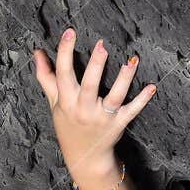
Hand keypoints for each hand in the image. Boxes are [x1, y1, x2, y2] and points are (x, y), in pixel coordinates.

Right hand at [31, 28, 156, 183]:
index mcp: (66, 101)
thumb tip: (38, 53)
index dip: (64, 53)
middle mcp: (83, 109)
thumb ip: (47, 78)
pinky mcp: (118, 123)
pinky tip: (151, 87)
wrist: (84, 158)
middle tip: (102, 45)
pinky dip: (142, 100)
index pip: (63, 74)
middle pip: (89, 85)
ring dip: (124, 79)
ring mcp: (102, 117)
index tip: (69, 31)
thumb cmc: (68, 126)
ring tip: (132, 61)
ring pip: (114, 97)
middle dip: (96, 66)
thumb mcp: (55, 103)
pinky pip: (131, 111)